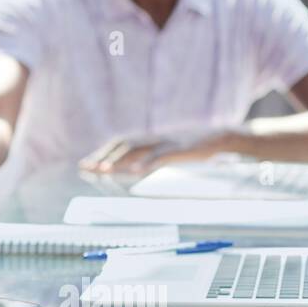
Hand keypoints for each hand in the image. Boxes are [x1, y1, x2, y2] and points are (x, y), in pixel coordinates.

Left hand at [78, 128, 230, 175]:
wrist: (222, 136)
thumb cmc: (196, 146)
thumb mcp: (169, 149)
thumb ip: (151, 155)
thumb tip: (132, 167)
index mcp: (151, 138)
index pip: (120, 144)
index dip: (102, 153)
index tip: (85, 164)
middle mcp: (154, 137)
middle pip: (123, 145)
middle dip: (102, 156)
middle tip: (84, 167)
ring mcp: (166, 141)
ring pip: (137, 148)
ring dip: (118, 159)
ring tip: (103, 170)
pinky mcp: (180, 148)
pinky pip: (161, 155)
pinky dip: (147, 162)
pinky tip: (135, 171)